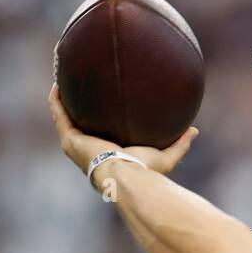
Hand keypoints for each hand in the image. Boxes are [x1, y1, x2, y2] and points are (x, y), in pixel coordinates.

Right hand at [48, 84, 198, 180]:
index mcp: (107, 155)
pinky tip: (58, 81)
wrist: (128, 177)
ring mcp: (77, 146)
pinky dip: (57, 99)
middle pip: (80, 124)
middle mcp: (89, 151)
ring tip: (63, 75)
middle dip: (77, 105)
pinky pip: (59, 114)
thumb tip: (194, 130)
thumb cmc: (146, 172)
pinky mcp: (70, 140)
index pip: (100, 134)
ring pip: (65, 117)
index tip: (103, 101)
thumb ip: (179, 144)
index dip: (98, 118)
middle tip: (80, 84)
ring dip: (62, 97)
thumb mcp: (166, 155)